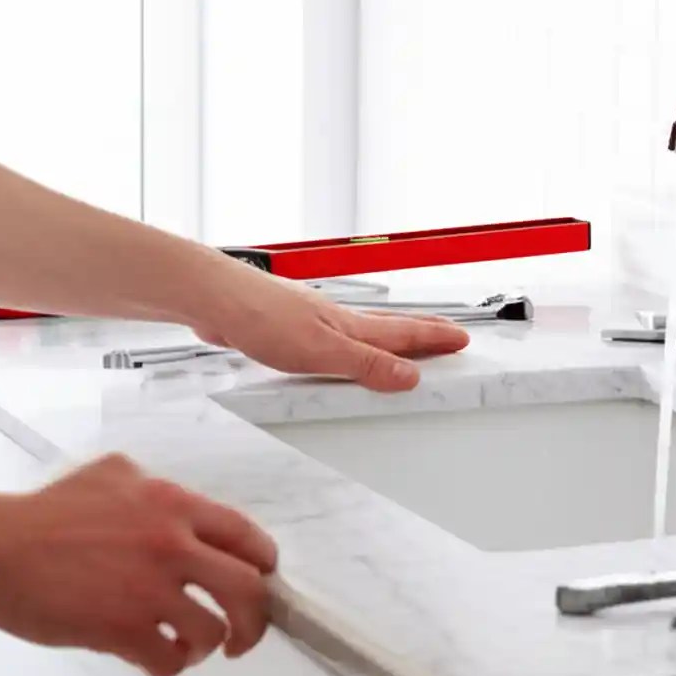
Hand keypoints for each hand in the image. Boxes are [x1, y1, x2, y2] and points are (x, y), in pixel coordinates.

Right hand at [0, 454, 277, 675]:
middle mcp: (170, 542)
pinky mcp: (121, 627)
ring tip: (189, 645)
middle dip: (256, 619)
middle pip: (250, 589)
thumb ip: (158, 491)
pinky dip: (169, 664)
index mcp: (173, 504)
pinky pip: (170, 660)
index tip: (263, 581)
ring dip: (207, 645)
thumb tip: (183, 509)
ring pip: (214, 631)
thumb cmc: (41, 516)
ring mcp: (148, 587)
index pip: (248, 536)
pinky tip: (155, 655)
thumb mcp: (113, 476)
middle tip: (245, 633)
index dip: (264, 566)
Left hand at [192, 260, 470, 391]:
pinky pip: (332, 341)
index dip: (434, 339)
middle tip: (447, 337)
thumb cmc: (260, 317)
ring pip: (361, 332)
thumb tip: (407, 376)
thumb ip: (364, 365)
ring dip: (388, 339)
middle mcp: (336, 320)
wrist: (213, 299)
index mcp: (349, 326)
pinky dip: (350, 346)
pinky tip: (339, 353)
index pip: (403, 334)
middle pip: (388, 329)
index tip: (461, 339)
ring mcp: (313, 321)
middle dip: (421, 334)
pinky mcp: (289, 329)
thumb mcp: (320, 352)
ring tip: (404, 345)